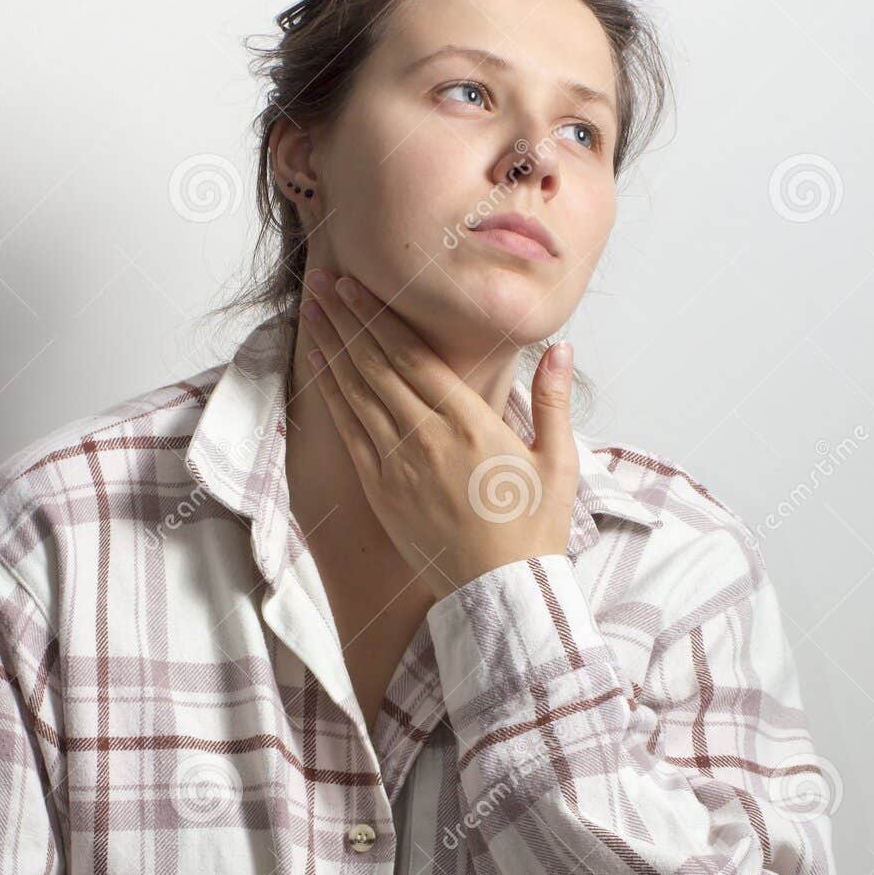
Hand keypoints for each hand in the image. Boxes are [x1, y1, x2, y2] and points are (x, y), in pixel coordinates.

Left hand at [299, 268, 580, 602]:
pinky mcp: (381, 491)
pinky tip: (319, 367)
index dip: (380, 317)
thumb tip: (560, 347)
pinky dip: (330, 395)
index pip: (413, 357)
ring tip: (314, 310)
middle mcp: (427, 440)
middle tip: (324, 281)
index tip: (357, 285)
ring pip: (356, 393)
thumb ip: (552, 401)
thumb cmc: (533, 530)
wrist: (499, 593)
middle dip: (347, 320)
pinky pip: (349, 432)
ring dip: (331, 348)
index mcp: (471, 426)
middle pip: (376, 366)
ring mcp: (398, 466)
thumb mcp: (559, 463)